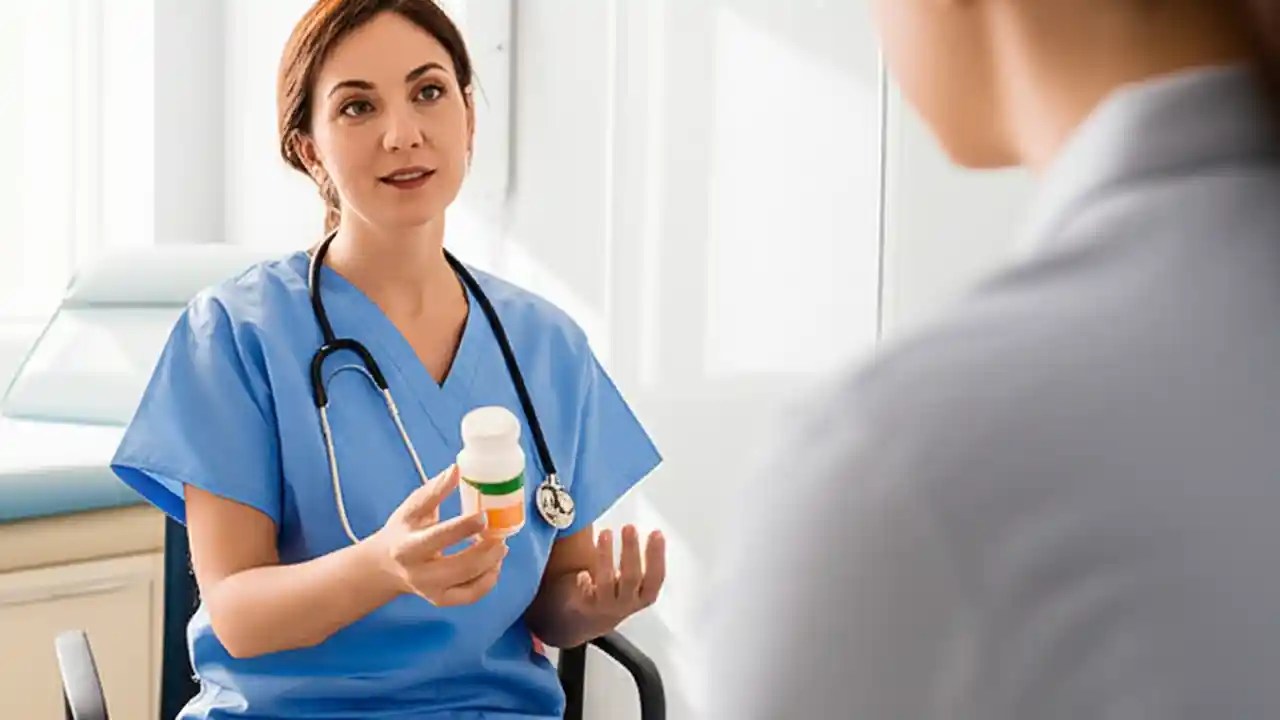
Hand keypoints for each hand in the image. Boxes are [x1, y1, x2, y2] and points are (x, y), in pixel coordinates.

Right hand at [370, 465, 507, 605]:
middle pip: (462, 566)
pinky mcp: (442, 600)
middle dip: (488, 550)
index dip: (464, 527)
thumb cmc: (402, 531)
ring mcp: (432, 591)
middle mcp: (419, 574)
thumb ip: (435, 490)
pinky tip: (494, 564)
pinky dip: (489, 580)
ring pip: (471, 583)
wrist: (386, 566)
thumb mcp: (412, 509)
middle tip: (501, 534)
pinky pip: (472, 595)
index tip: (484, 515)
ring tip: (500, 546)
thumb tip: (457, 468)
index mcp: (408, 547)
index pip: (439, 538)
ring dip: (492, 563)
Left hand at [567, 525, 665, 634]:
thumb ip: (634, 560)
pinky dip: (585, 582)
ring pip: (607, 582)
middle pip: (632, 577)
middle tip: (629, 527)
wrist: (590, 621)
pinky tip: (582, 572)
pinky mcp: (585, 607)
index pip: (656, 576)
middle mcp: (627, 602)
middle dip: (631, 550)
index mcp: (644, 595)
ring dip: (606, 557)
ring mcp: (606, 606)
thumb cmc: (615, 592)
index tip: (656, 533)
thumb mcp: (632, 581)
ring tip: (605, 533)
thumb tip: (633, 525)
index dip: (657, 556)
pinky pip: (585, 594)